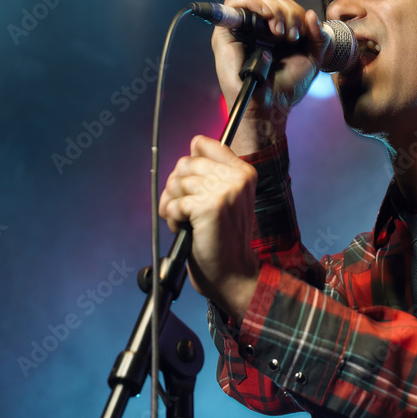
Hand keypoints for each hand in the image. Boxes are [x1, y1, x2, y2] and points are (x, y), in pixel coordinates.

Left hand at [159, 134, 259, 319]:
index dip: (190, 162)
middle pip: (185, 163)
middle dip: (176, 188)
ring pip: (177, 183)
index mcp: (244, 172)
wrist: (233, 273)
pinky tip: (184, 228)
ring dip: (172, 205)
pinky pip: (175, 203)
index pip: (204, 144)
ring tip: (183, 221)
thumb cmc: (224, 239)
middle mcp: (237, 178)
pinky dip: (173, 219)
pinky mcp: (209, 207)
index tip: (191, 184)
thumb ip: (214, 172)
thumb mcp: (228, 198)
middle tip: (181, 208)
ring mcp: (224, 191)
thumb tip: (193, 145)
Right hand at [213, 0, 329, 153]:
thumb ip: (319, 37)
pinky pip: (235, 3)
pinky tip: (267, 16)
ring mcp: (242, 29)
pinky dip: (254, 3)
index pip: (285, 5)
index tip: (302, 34)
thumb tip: (310, 15)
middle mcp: (258, 28)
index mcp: (276, 32)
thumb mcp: (312, 58)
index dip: (296, 12)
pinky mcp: (226, 32)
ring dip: (275, 10)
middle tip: (292, 36)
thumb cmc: (287, 86)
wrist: (269, 104)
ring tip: (281, 32)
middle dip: (288, 12)